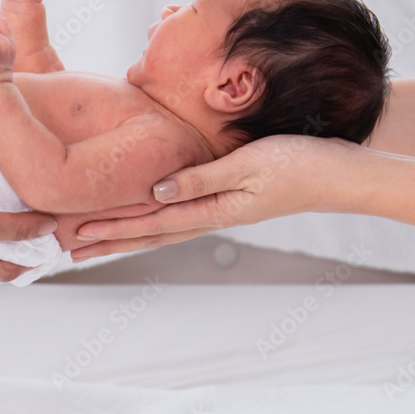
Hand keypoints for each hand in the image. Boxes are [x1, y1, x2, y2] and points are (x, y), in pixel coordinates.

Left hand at [71, 135, 361, 260]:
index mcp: (214, 210)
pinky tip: (146, 216)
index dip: (113, 227)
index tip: (78, 234)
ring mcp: (222, 210)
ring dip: (129, 234)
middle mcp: (213, 216)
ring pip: (164, 227)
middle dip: (111, 240)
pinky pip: (181, 214)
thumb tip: (154, 192)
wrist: (343, 174)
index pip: (151, 222)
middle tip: (71, 249)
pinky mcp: (230, 199)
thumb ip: (201, 178)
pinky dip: (155, 220)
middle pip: (151, 233)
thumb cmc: (301, 164)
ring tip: (97, 240)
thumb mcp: (248, 165)